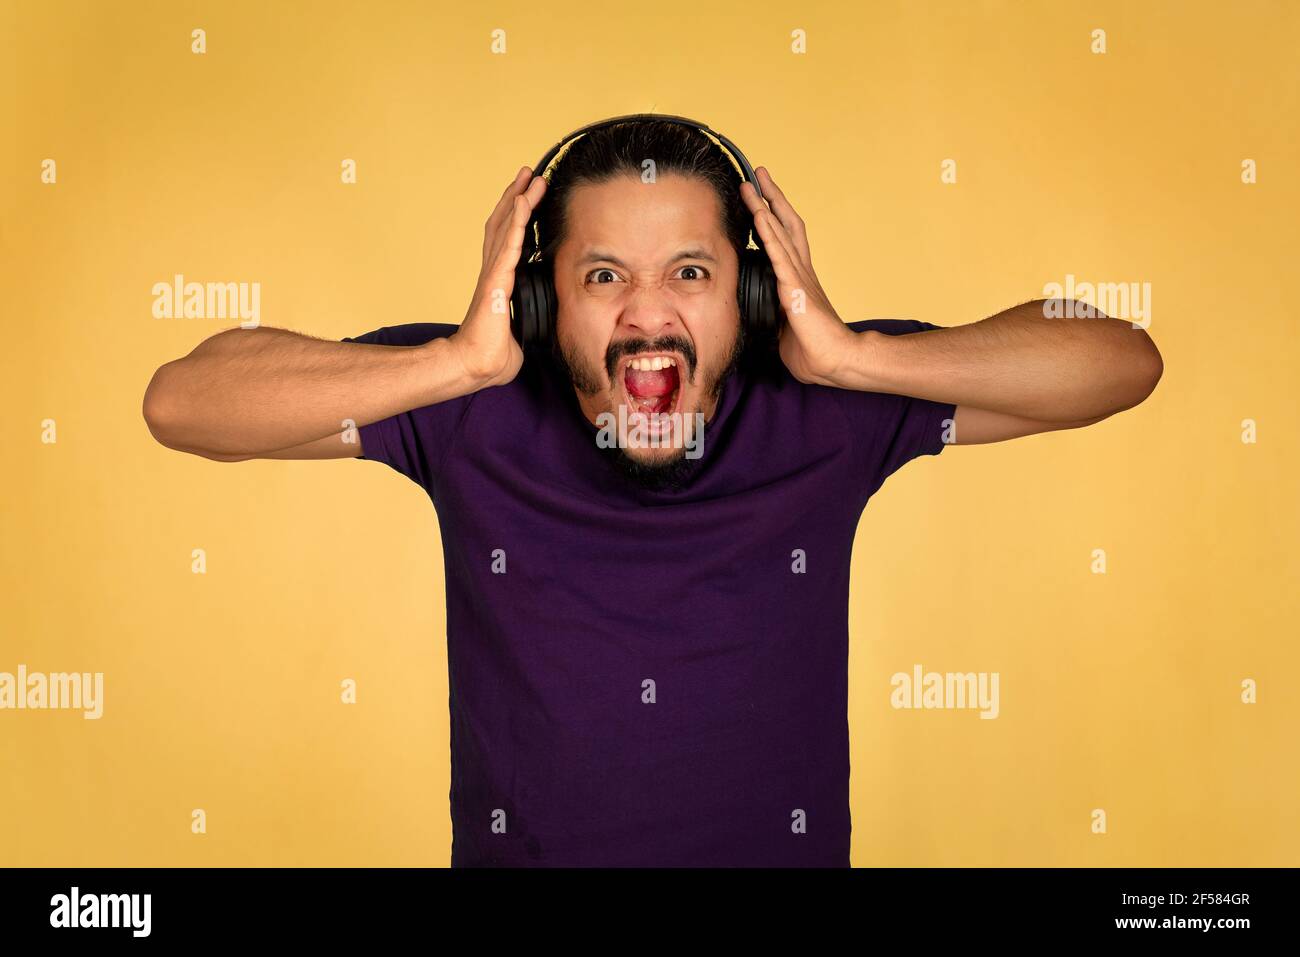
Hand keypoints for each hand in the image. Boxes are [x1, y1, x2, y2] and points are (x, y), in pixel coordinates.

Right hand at [448, 166, 546, 388]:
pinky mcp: (496, 281)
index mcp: (498, 283)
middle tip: (530, 175)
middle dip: (517, 197)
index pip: (507, 241)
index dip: (517, 218)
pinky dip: (516, 221)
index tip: (528, 198)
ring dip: (520, 199)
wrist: (474, 366)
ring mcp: (493, 274)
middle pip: (503, 224)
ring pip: (505, 226)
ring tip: (532, 177)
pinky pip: (508, 245)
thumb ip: (527, 323)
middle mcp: (493, 272)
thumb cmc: (490, 356)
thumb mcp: (518, 335)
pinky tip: (524, 202)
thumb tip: (536, 327)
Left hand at [740, 167, 855, 386]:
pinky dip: (767, 233)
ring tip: (750, 184)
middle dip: (771, 197)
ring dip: (764, 206)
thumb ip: (776, 316)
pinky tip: (758, 215)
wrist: (837, 361)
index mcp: (799, 280)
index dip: (773, 216)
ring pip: (779, 232)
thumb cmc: (815, 350)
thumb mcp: (787, 329)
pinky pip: (778, 254)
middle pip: (785, 223)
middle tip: (757, 174)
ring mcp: (798, 277)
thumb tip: (766, 319)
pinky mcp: (794, 288)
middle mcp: (801, 271)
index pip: (785, 240)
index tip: (761, 198)